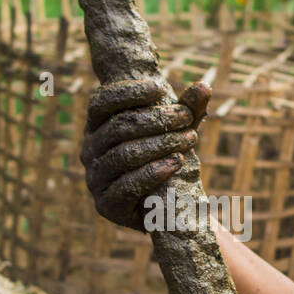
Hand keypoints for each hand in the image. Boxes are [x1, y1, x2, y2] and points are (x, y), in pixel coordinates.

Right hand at [79, 78, 210, 231]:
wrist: (163, 206)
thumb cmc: (164, 158)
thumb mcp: (176, 130)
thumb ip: (187, 109)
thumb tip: (204, 86)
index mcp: (97, 126)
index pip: (101, 102)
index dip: (127, 93)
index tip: (158, 89)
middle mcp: (89, 151)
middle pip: (118, 127)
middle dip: (156, 119)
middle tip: (186, 116)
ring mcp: (95, 179)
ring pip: (124, 154)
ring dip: (160, 144)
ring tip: (190, 138)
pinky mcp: (106, 204)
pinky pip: (127, 186)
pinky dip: (154, 172)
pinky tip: (177, 163)